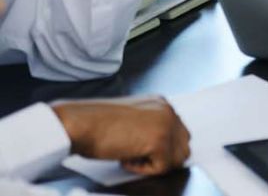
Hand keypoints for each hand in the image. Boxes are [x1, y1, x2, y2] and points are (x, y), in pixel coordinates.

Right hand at [51, 96, 190, 175]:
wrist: (78, 123)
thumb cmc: (94, 124)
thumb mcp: (130, 120)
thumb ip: (149, 127)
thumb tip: (161, 149)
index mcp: (160, 104)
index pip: (179, 133)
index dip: (160, 149)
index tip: (139, 151)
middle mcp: (168, 111)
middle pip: (183, 146)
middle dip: (162, 157)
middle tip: (134, 156)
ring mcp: (166, 124)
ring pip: (177, 159)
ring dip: (154, 163)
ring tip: (129, 155)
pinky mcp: (159, 140)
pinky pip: (162, 167)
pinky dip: (142, 170)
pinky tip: (124, 157)